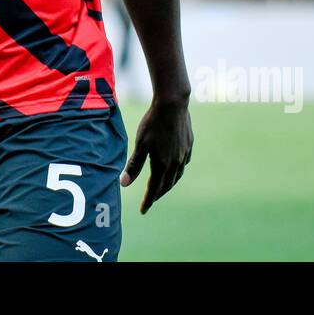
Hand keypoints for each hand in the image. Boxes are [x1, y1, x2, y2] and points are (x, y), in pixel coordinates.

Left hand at [120, 97, 192, 213]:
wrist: (173, 104)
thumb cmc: (153, 123)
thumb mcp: (140, 144)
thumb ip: (133, 165)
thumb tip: (124, 184)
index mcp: (162, 164)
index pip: (154, 189)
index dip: (148, 200)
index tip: (143, 210)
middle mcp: (176, 163)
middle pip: (167, 185)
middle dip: (158, 194)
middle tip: (151, 200)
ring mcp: (184, 154)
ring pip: (177, 176)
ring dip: (169, 184)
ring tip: (162, 187)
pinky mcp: (189, 145)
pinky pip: (184, 164)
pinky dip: (178, 171)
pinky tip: (175, 168)